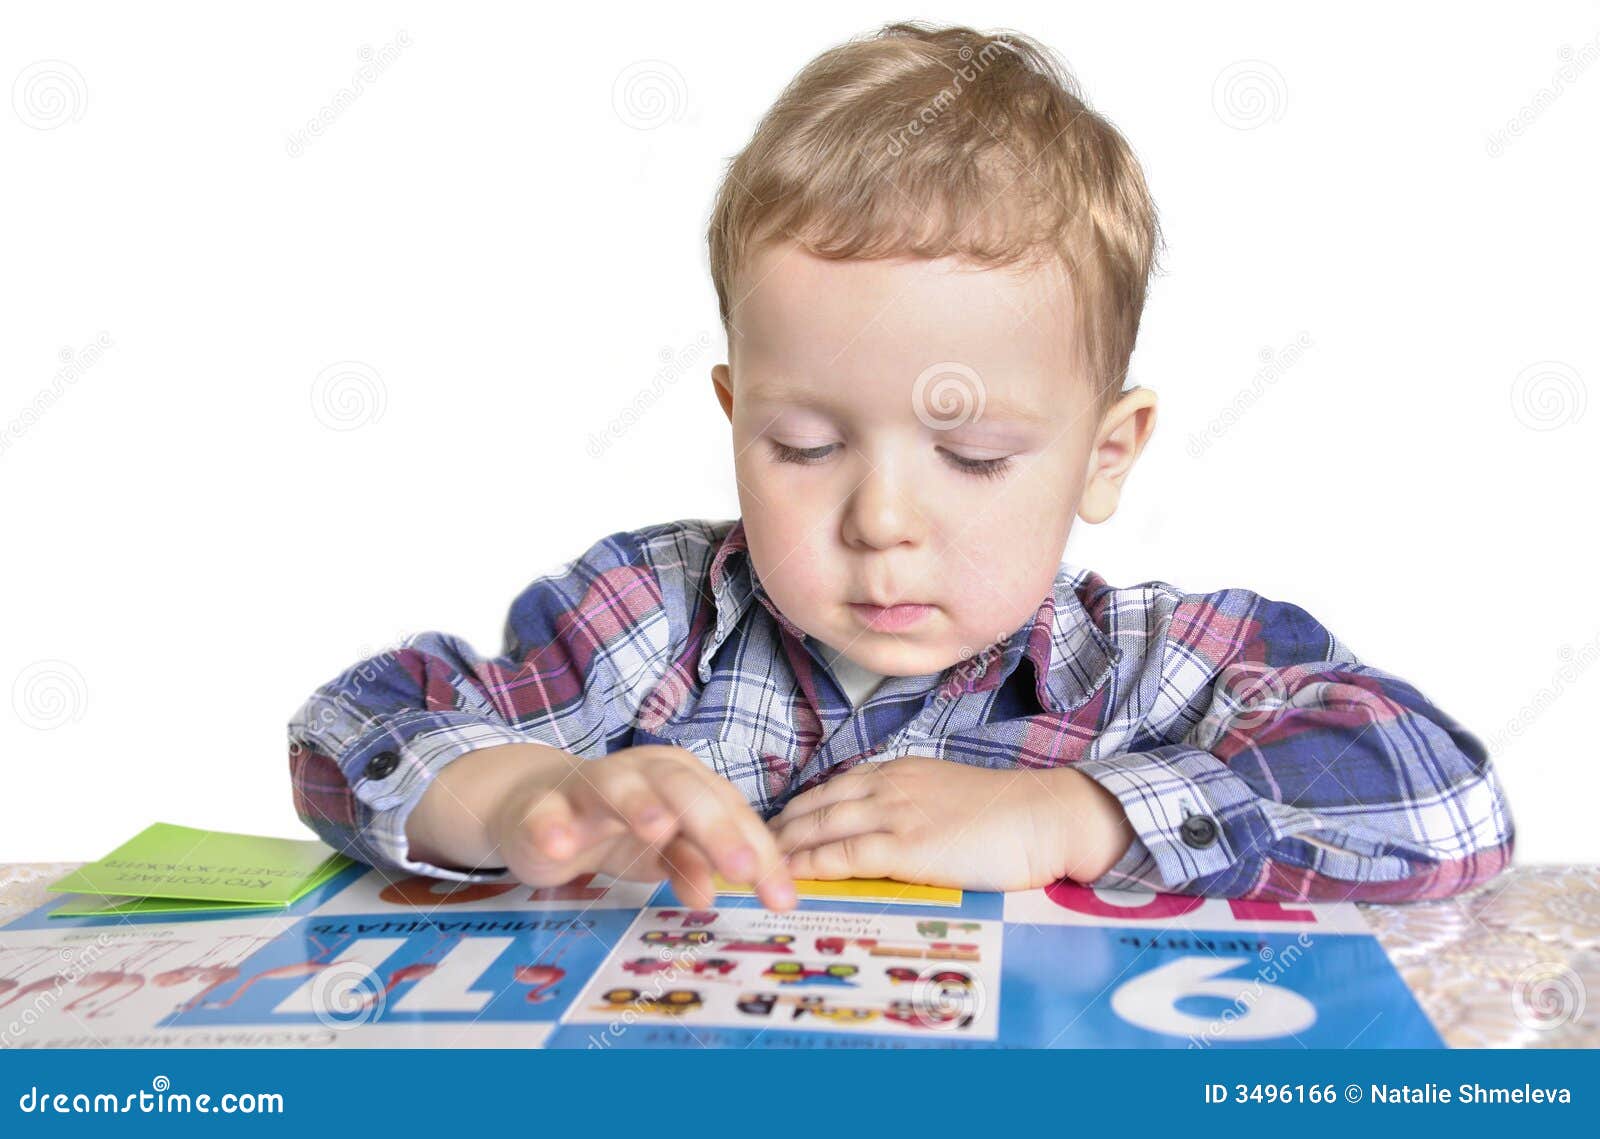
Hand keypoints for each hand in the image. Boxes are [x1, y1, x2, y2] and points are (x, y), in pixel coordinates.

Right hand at [486, 744, 795, 909]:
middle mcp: (642, 774)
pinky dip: (554, 827)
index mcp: (683, 780)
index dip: (759, 853)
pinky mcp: (540, 807)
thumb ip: (690, 864)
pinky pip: (545, 815)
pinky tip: (560, 846)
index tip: (781, 899)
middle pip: (685, 791)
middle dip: (715, 828)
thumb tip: (712, 894)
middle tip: (742, 869)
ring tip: (657, 829)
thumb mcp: (662, 852)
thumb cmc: (615, 826)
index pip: (730, 812)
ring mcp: (590, 787)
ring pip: (616, 787)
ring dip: (638, 804)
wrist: (535, 806)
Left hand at [767, 756, 1131, 891]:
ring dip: (782, 848)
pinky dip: (811, 864)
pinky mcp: (908, 845)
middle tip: (740, 849)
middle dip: (775, 828)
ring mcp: (896, 813)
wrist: (1046, 816)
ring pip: (821, 826)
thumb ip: (909, 807)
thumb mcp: (946, 797)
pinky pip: (845, 854)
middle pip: (815, 804)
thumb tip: (880, 835)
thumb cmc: (1007, 816)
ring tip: (752, 866)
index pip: (830, 789)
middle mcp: (888, 785)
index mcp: (898, 772)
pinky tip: (788, 875)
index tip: (768, 828)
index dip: (795, 810)